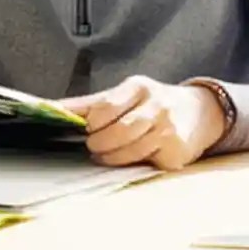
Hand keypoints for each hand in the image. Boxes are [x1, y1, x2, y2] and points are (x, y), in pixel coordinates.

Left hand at [58, 75, 224, 170]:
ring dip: (112, 158)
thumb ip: (89, 104)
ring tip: (109, 154)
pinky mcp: (176, 150)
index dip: (90, 124)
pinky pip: (144, 162)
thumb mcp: (124, 96)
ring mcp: (168, 127)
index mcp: (138, 86)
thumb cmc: (152, 104)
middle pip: (114, 132)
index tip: (86, 129)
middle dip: (99, 144)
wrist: (200, 112)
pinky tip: (137, 155)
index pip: (104, 107)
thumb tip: (47, 107)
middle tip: (96, 146)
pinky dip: (134, 163)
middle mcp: (156, 104)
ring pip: (127, 151)